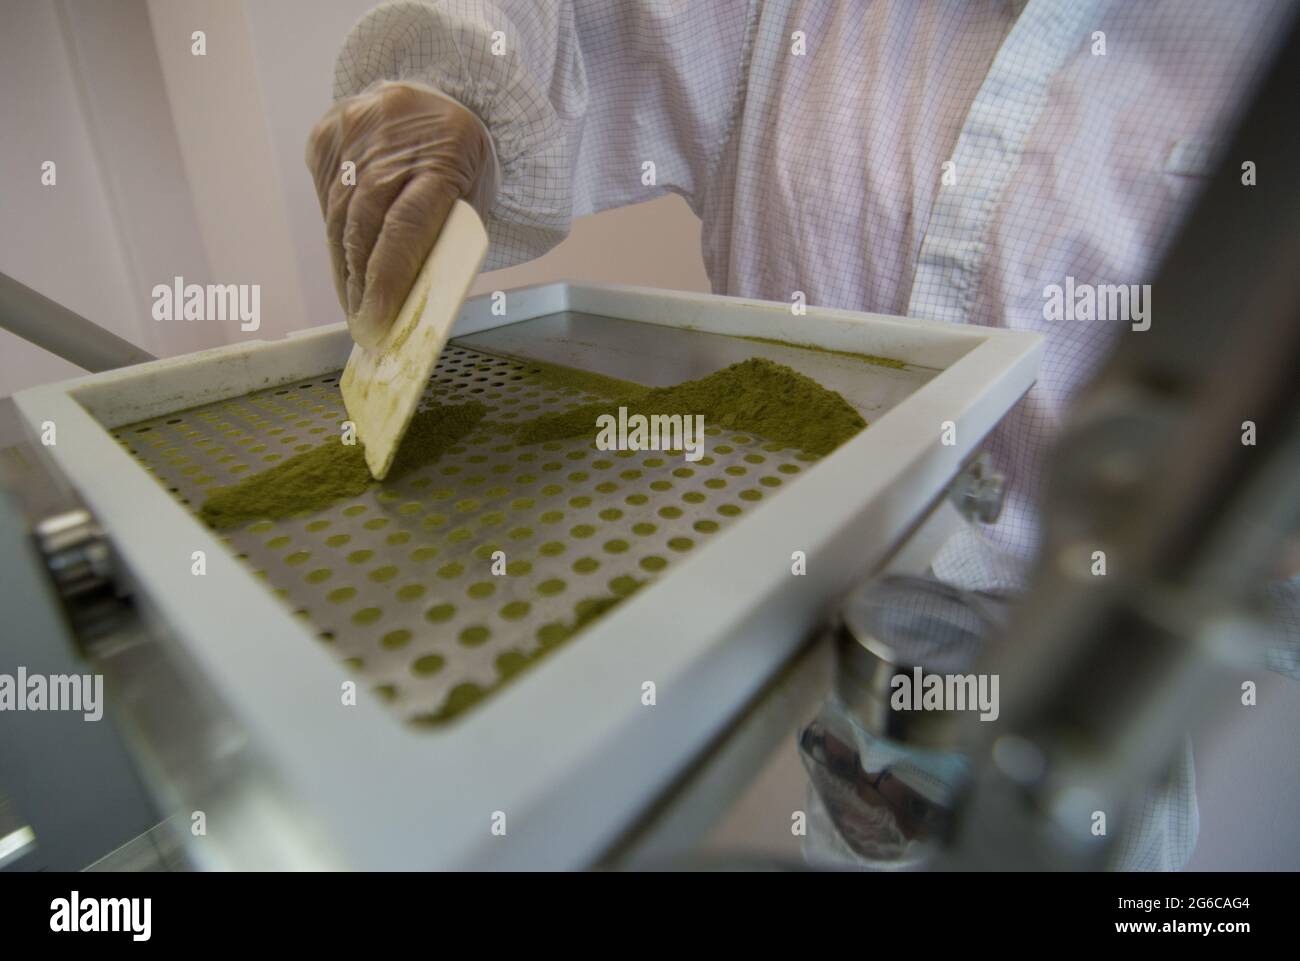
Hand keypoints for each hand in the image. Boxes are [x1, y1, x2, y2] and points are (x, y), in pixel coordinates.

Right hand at [306, 82, 494, 345]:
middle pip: (364, 225)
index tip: (376, 323)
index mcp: (442, 156)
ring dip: (343, 268)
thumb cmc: (463, 166)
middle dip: (360, 284)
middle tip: (361, 324)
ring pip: (338, 215)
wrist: (440, 101)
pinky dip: (334, 235)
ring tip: (353, 304)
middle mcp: (393, 140)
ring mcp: (355, 131)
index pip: (406, 227)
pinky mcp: (328, 134)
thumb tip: (404, 306)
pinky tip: (344, 262)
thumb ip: (442, 246)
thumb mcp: (470, 203)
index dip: (386, 281)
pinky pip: (326, 198)